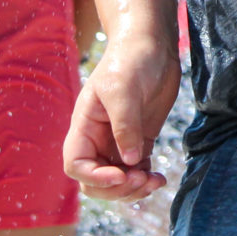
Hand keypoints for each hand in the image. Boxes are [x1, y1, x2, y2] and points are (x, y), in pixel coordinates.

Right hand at [64, 37, 179, 201]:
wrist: (152, 45)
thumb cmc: (130, 60)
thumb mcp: (122, 90)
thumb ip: (125, 127)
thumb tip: (130, 162)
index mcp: (84, 126)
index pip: (75, 165)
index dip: (94, 177)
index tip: (120, 175)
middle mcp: (97, 138)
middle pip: (94, 181)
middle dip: (116, 189)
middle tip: (142, 180)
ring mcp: (119, 141)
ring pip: (118, 181)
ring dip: (133, 189)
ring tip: (155, 182)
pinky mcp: (140, 140)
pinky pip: (137, 170)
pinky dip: (146, 180)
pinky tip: (161, 179)